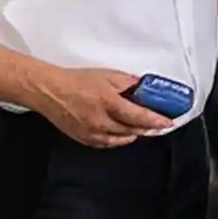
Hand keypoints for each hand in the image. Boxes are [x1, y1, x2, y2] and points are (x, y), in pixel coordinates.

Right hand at [34, 67, 172, 147]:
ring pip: (120, 139)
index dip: (155, 120)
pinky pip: (106, 144)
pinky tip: (121, 135)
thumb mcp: (106, 75)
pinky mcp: (84, 138)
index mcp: (108, 102)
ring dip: (133, 134)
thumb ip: (127, 82)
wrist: (50, 91)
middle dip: (147, 128)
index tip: (167, 122)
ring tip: (141, 129)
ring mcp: (92, 132)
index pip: (139, 116)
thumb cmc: (76, 80)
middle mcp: (101, 121)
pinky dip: (117, 140)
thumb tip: (142, 87)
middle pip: (132, 130)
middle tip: (156, 124)